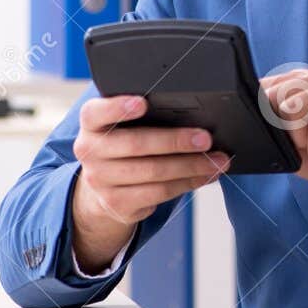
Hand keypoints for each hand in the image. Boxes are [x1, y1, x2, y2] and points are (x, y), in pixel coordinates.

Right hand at [69, 94, 231, 270]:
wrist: (102, 188)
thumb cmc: (123, 145)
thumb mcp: (122, 126)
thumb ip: (144, 116)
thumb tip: (195, 117)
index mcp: (91, 124)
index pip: (96, 113)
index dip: (118, 107)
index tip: (143, 103)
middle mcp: (90, 152)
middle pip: (136, 144)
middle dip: (176, 141)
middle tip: (205, 138)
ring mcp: (101, 180)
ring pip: (153, 172)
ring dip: (191, 166)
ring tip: (217, 160)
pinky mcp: (117, 204)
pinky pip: (159, 193)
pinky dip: (188, 183)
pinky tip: (205, 176)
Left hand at [259, 68, 307, 250]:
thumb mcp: (296, 148)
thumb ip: (277, 133)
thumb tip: (257, 123)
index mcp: (307, 84)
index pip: (269, 83)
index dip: (260, 108)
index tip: (268, 130)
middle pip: (279, 92)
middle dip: (279, 126)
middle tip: (298, 144)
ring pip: (298, 104)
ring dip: (298, 136)